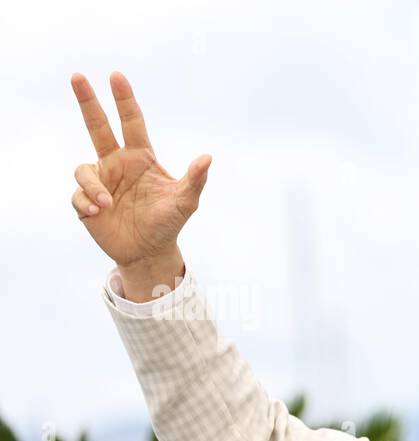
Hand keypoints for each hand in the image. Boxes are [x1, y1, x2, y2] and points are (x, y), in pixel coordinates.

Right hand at [69, 71, 209, 273]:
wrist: (149, 252)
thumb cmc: (168, 223)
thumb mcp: (185, 202)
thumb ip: (195, 180)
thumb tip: (207, 158)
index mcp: (140, 158)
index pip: (131, 122)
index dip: (124, 99)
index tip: (116, 76)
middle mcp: (117, 163)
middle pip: (97, 126)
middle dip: (87, 101)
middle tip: (77, 76)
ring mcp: (100, 181)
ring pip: (83, 170)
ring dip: (93, 186)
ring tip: (108, 204)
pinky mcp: (86, 201)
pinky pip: (79, 195)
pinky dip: (87, 202)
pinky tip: (99, 213)